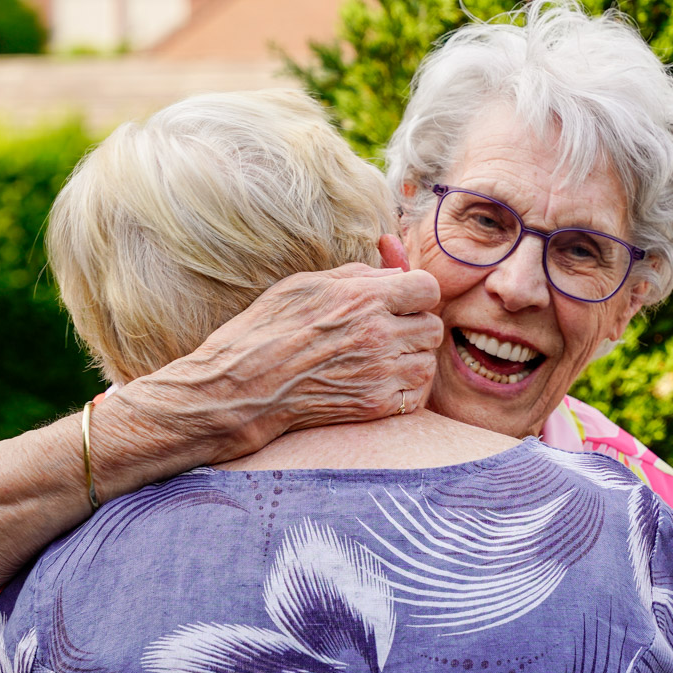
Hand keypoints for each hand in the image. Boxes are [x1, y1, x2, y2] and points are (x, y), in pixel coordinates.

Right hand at [123, 256, 443, 462]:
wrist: (240, 388)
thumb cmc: (264, 331)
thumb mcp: (305, 285)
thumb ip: (356, 274)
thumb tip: (392, 266)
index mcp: (363, 298)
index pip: (427, 288)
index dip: (416, 292)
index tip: (402, 300)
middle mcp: (378, 335)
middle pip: (433, 326)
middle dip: (415, 325)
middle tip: (389, 330)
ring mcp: (379, 373)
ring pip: (427, 361)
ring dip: (411, 358)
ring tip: (381, 357)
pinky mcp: (374, 406)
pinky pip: (416, 395)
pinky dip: (405, 389)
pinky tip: (380, 382)